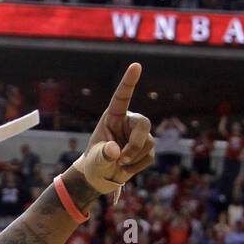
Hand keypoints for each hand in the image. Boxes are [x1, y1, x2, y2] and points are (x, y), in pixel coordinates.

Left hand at [75, 63, 153, 195]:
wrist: (101, 177)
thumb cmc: (95, 162)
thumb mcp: (94, 159)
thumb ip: (102, 154)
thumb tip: (114, 151)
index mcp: (113, 116)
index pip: (122, 97)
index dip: (129, 82)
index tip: (136, 65)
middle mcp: (129, 121)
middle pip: (144, 124)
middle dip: (135, 144)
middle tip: (121, 159)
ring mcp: (140, 134)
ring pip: (148, 143)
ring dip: (133, 158)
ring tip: (118, 164)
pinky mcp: (147, 148)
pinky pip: (149, 156)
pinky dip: (136, 167)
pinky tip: (124, 169)